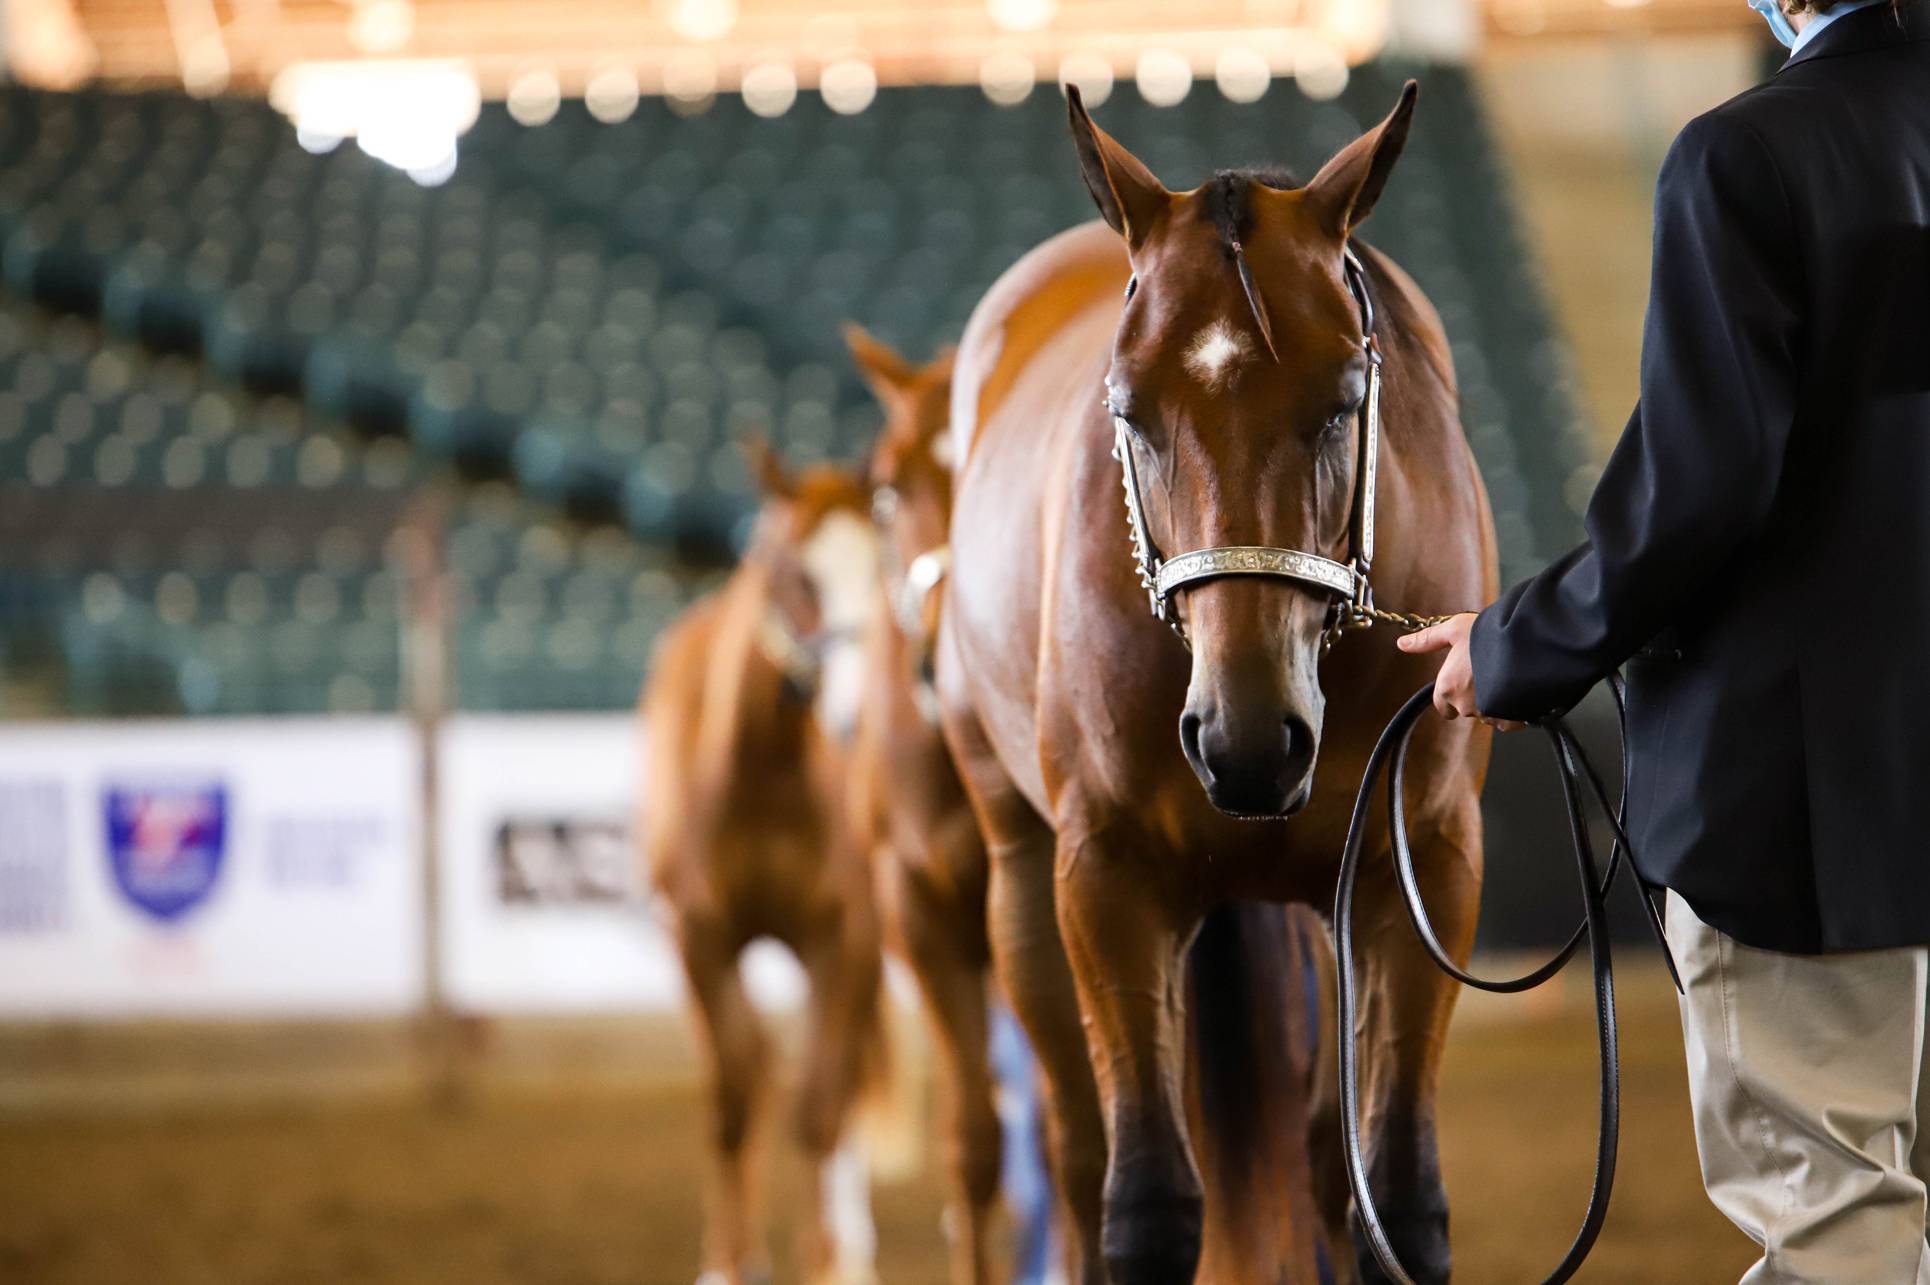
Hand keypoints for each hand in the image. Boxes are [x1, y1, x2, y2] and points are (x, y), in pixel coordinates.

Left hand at [1396, 613, 1525, 730]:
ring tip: (1506, 675)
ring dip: (1495, 700)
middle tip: (1488, 672)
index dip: (1452, 694)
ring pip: (1489, 714)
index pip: (1442, 705)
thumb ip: (1428, 640)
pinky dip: (1513, 708)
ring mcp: (1489, 716)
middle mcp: (1464, 706)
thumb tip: (1402, 643)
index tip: (1463, 682)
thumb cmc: (1489, 635)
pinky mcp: (1511, 722)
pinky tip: (1518, 689)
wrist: (1528, 646)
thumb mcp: (1455, 629)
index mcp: (1448, 688)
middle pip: (1466, 708)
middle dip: (1476, 695)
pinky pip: (1509, 719)